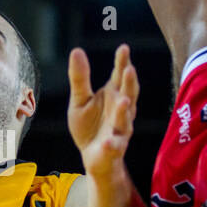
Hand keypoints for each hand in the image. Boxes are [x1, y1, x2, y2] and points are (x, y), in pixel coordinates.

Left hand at [67, 44, 138, 180]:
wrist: (93, 157)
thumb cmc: (89, 126)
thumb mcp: (80, 100)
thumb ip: (80, 78)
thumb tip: (77, 50)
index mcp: (113, 95)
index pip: (120, 76)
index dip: (122, 62)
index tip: (124, 48)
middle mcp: (121, 110)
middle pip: (128, 94)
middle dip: (129, 83)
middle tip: (129, 69)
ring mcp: (120, 130)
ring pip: (125, 120)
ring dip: (124, 111)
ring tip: (123, 100)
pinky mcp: (113, 149)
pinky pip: (114, 146)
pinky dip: (112, 143)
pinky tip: (108, 141)